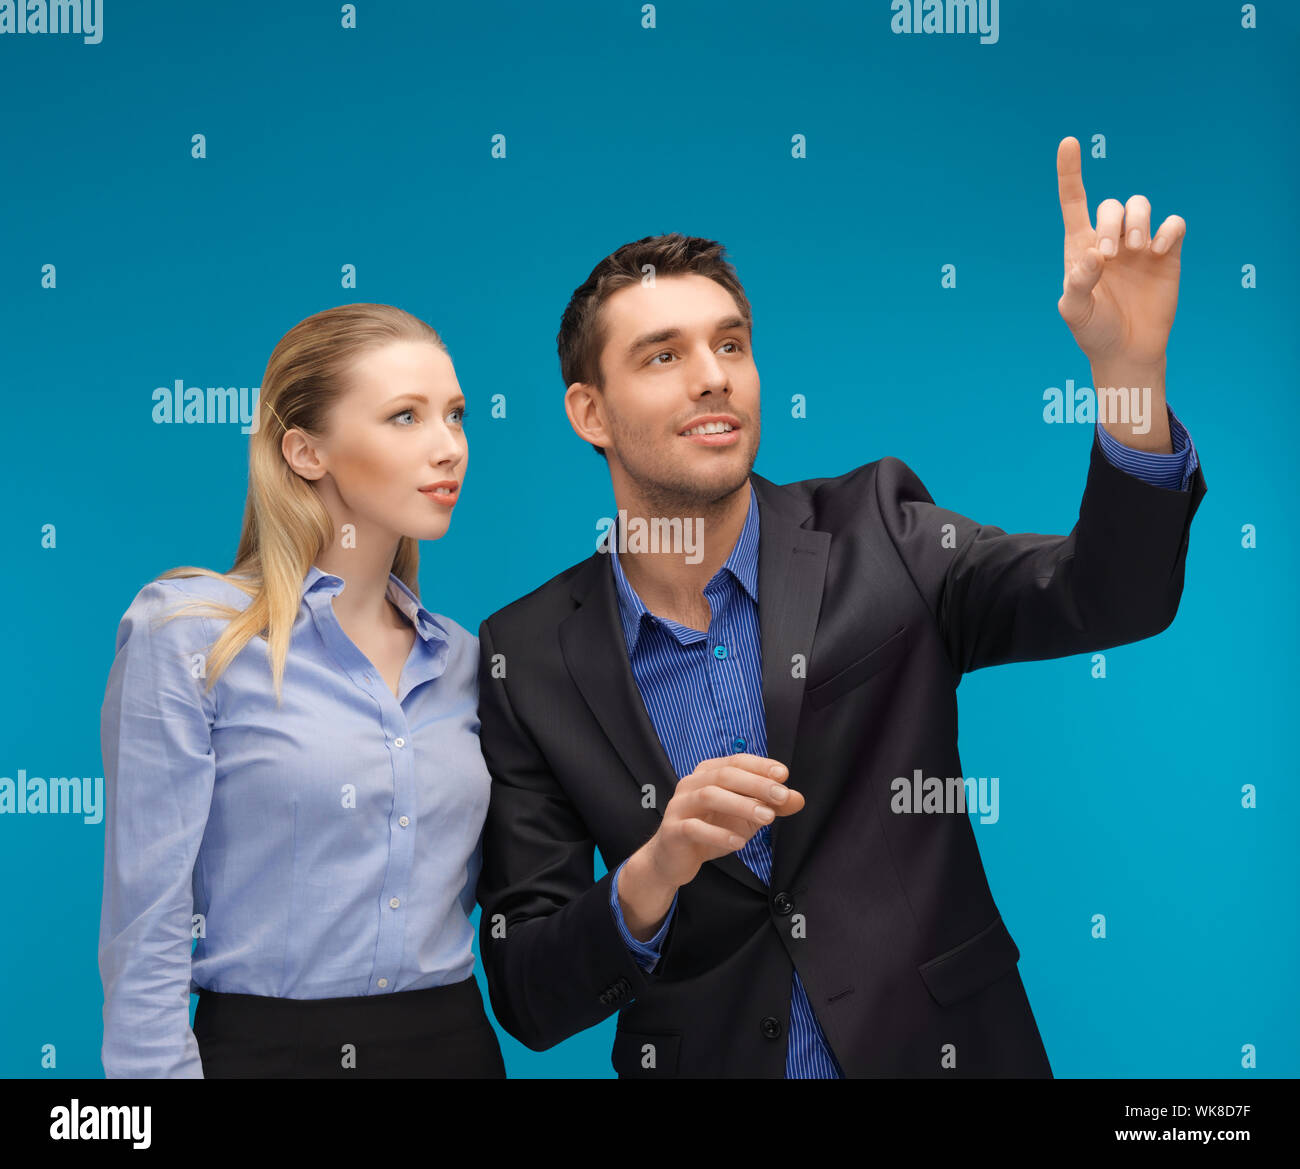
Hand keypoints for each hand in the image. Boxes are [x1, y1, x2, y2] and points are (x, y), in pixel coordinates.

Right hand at [645, 753, 804, 888]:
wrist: (675, 858)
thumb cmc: (711, 830)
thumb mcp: (746, 817)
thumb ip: (770, 806)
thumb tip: (797, 798)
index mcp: (708, 773)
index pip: (736, 761)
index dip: (760, 765)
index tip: (783, 774)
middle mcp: (691, 784)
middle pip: (725, 775)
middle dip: (756, 784)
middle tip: (782, 796)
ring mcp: (679, 806)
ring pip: (709, 796)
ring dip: (741, 805)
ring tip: (767, 818)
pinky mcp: (672, 830)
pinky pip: (695, 828)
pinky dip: (719, 834)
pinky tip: (738, 842)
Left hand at [1056, 135, 1185, 371]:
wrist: (1127, 350)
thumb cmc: (1094, 330)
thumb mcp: (1075, 312)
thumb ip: (1077, 283)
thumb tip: (1093, 256)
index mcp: (1081, 247)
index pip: (1074, 201)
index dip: (1070, 172)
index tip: (1068, 142)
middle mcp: (1110, 239)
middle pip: (1113, 204)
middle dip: (1111, 223)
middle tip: (1109, 256)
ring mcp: (1139, 245)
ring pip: (1141, 205)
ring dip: (1138, 221)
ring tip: (1137, 251)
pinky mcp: (1168, 253)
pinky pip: (1173, 224)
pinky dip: (1168, 231)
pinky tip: (1160, 252)